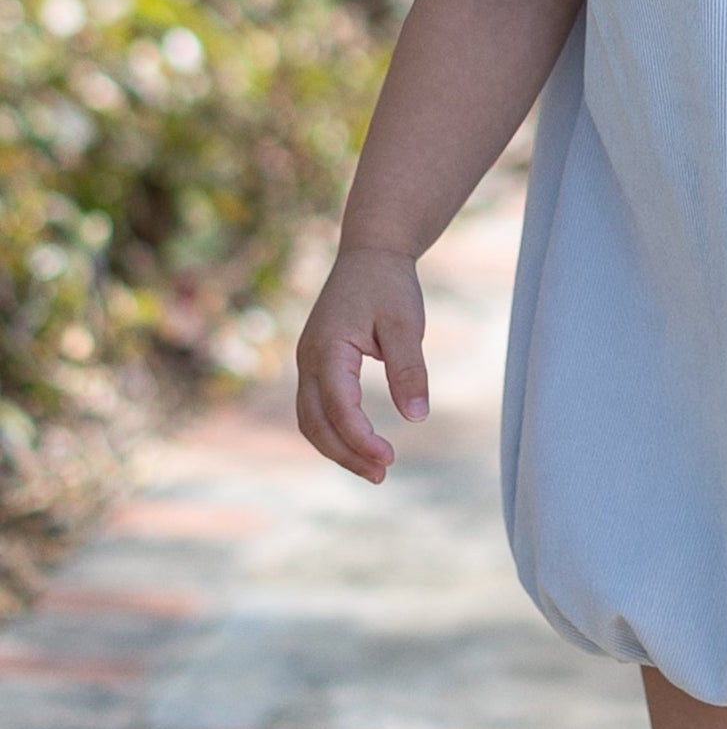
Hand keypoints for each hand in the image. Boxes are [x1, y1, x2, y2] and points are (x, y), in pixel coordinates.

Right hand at [295, 242, 431, 483]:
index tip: (389, 458)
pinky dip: (332, 431)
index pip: (338, 407)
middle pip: (315, 422)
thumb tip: (417, 417)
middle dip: (346, 453)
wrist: (370, 253)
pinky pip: (314, 408)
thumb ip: (409, 369)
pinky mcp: (315, 364)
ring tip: (374, 469)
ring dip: (337, 448)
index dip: (360, 438)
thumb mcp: (405, 324)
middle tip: (382, 474)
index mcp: (326, 348)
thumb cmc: (388, 285)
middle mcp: (307, 359)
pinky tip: (359, 444)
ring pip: (309, 419)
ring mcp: (307, 362)